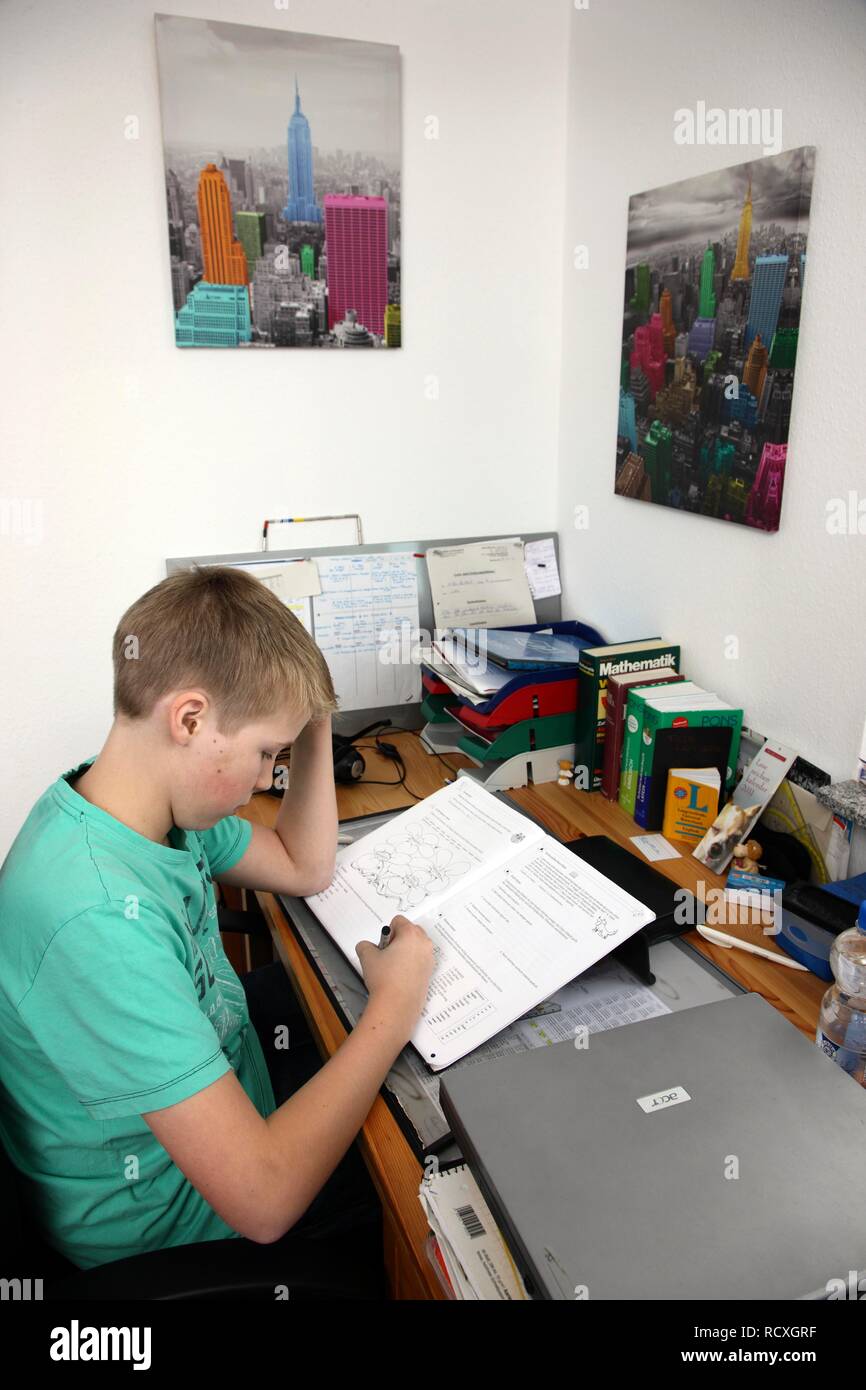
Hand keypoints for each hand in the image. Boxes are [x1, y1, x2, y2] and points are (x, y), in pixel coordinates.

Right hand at [356, 914, 434, 1033]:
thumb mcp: (367, 956)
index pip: (398, 921)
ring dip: (406, 951)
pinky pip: (420, 960)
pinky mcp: (430, 973)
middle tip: (388, 955)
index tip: (383, 946)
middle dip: (399, 939)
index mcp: (411, 934)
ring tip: (394, 967)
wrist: (396, 1005)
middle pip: (411, 931)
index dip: (387, 932)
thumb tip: (366, 947)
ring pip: (416, 946)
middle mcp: (424, 944)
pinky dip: (412, 963)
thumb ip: (365, 945)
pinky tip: (400, 976)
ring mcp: (429, 959)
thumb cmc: (385, 979)